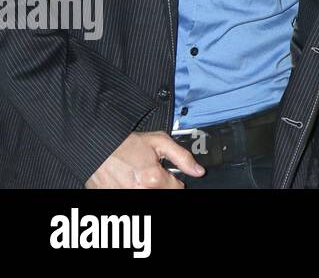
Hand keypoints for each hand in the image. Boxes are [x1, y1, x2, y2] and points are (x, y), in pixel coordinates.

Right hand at [85, 131, 203, 188]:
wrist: (98, 146)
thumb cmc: (126, 144)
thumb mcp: (160, 142)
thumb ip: (183, 157)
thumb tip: (198, 170)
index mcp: (153, 179)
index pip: (178, 189)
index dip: (174, 179)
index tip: (167, 173)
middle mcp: (140, 192)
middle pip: (163, 194)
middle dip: (160, 184)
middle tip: (151, 173)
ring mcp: (125, 197)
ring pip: (147, 196)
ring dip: (146, 188)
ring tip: (138, 176)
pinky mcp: (112, 198)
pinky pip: (130, 197)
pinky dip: (132, 189)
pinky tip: (127, 180)